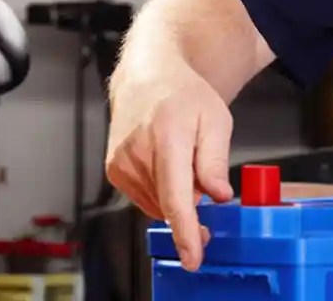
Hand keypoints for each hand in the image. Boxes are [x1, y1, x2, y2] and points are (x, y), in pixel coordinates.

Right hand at [105, 59, 234, 270]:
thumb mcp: (216, 120)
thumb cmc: (185, 96)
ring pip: (158, 204)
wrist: (148, 79)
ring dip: (178, 195)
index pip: (175, 194)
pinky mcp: (114, 172)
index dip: (185, 230)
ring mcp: (120, 164)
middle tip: (208, 182)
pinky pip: (146, 198)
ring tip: (183, 158)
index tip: (193, 255)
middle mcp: (137, 152)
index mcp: (167, 136)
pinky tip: (168, 164)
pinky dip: (163, 191)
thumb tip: (218, 196)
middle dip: (194, 204)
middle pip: (170, 202)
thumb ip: (215, 160)